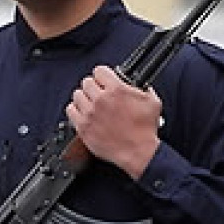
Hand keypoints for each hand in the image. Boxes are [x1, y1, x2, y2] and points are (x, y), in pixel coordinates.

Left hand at [65, 65, 161, 179]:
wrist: (138, 152)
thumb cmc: (145, 130)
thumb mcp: (153, 102)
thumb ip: (143, 88)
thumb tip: (137, 84)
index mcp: (117, 90)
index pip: (99, 71)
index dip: (103, 75)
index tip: (104, 80)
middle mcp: (101, 99)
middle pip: (87, 82)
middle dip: (94, 87)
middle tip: (99, 93)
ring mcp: (90, 113)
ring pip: (77, 95)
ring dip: (84, 98)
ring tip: (91, 104)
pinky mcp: (82, 126)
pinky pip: (70, 110)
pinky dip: (76, 110)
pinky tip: (84, 113)